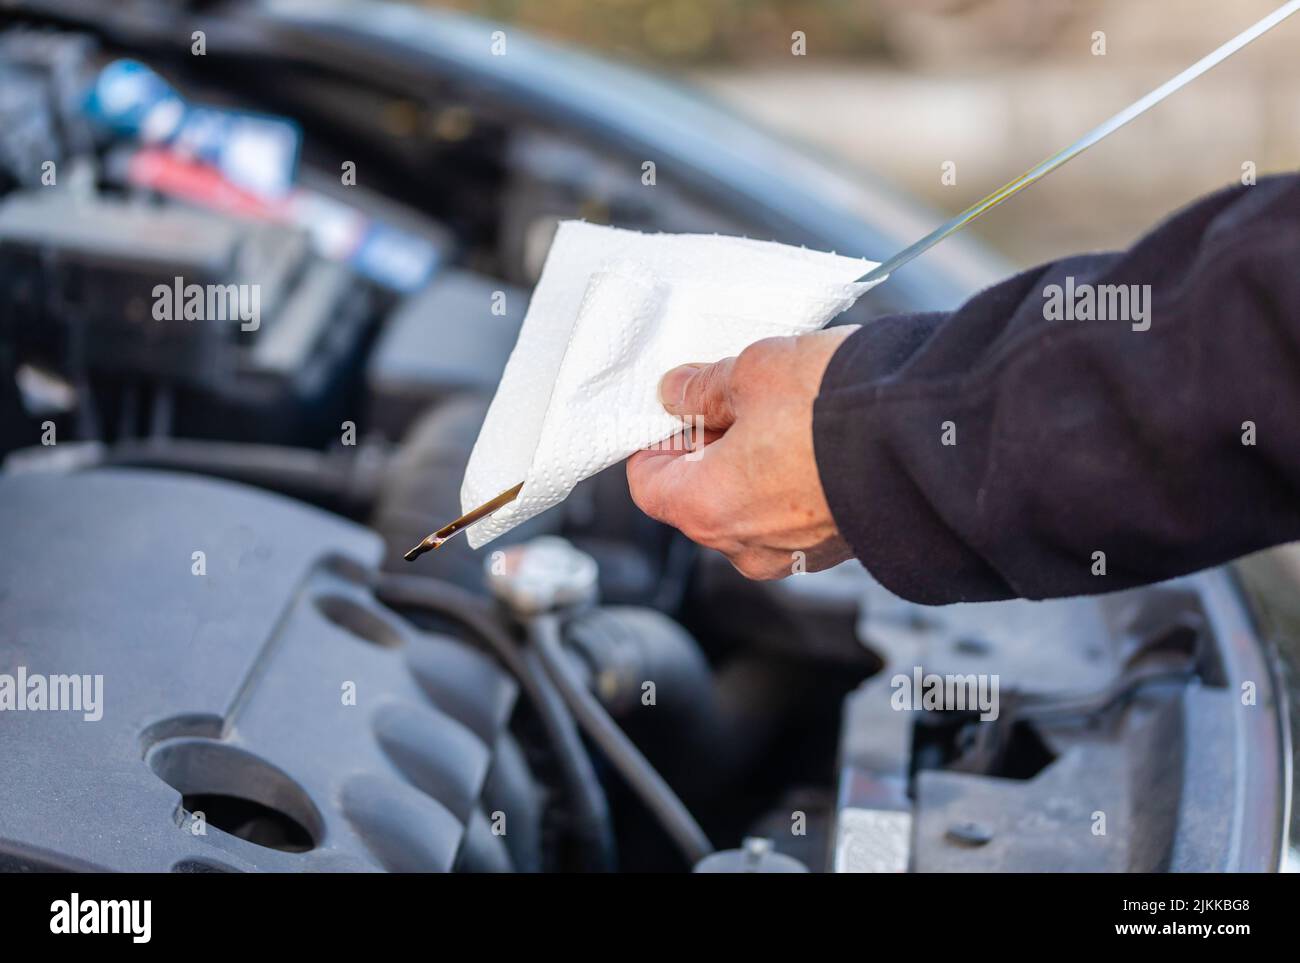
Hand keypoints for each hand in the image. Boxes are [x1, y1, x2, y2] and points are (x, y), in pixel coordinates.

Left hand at [626, 326, 858, 579]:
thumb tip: (679, 391)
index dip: (655, 441)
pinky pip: (794, 516)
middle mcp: (744, 545)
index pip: (648, 484)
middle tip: (733, 399)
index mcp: (705, 508)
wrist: (932, 437)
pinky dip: (794, 483)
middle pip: (698, 499)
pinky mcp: (836, 548)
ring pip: (748, 509)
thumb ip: (705, 387)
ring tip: (783, 414)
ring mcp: (793, 554)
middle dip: (708, 449)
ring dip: (753, 466)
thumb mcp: (753, 372)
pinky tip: (817, 440)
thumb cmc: (835, 409)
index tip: (674, 408)